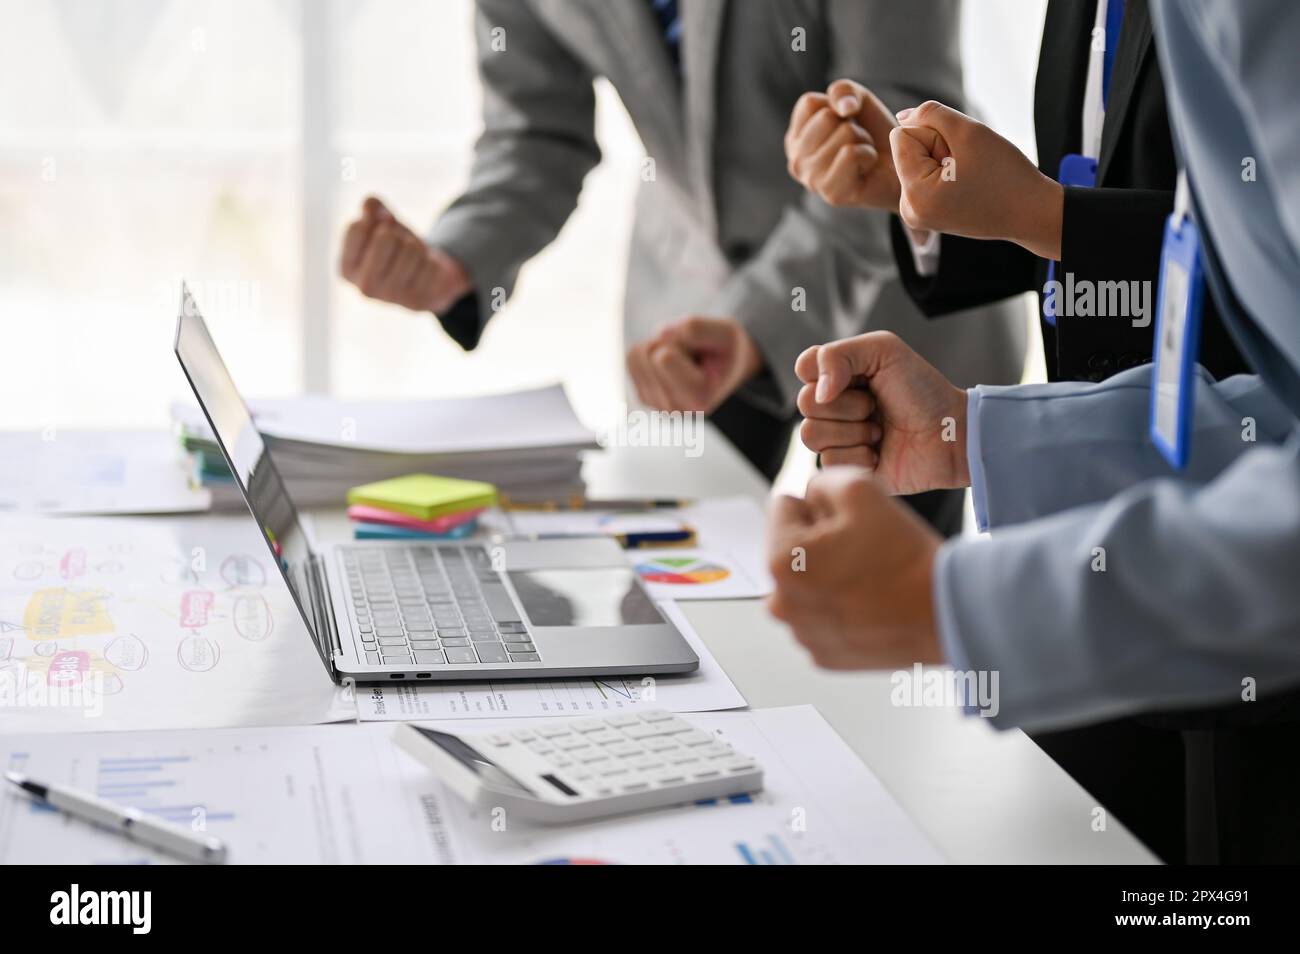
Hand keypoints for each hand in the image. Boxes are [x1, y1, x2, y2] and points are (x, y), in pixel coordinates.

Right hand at [339, 196, 470, 312]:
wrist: (428, 279)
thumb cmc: (399, 247)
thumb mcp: (383, 223)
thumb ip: (373, 209)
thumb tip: (370, 204)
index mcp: (346, 267)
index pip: (357, 226)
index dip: (376, 218)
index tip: (381, 229)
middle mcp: (363, 286)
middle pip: (386, 237)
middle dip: (399, 233)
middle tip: (401, 245)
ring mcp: (390, 297)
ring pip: (411, 249)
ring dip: (417, 247)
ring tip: (414, 258)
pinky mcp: (416, 302)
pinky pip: (431, 264)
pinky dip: (432, 261)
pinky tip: (426, 271)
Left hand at [626, 316, 764, 413]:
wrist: (729, 373)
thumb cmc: (728, 353)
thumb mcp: (727, 333)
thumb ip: (698, 328)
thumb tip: (661, 332)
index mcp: (698, 399)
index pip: (663, 356)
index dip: (681, 342)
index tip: (701, 354)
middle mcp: (674, 408)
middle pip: (645, 354)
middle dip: (668, 343)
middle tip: (693, 356)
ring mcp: (657, 405)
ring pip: (634, 356)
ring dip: (659, 347)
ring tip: (685, 360)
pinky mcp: (645, 396)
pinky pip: (631, 359)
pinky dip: (650, 354)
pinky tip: (674, 365)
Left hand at [766, 466, 942, 669]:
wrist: (942, 613)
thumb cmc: (902, 556)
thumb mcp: (859, 489)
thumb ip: (821, 482)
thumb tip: (809, 496)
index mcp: (780, 561)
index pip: (784, 508)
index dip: (819, 506)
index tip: (849, 523)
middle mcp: (782, 603)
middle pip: (792, 550)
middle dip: (819, 543)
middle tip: (864, 550)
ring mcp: (803, 633)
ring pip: (807, 585)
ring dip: (828, 576)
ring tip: (869, 578)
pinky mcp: (824, 655)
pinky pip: (823, 618)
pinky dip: (841, 609)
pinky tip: (871, 604)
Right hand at [784, 79, 900, 211]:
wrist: (899, 164)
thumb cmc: (873, 133)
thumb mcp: (856, 99)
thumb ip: (843, 90)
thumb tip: (845, 109)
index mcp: (795, 138)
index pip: (809, 103)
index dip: (835, 106)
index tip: (844, 124)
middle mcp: (796, 161)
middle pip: (826, 118)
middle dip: (851, 124)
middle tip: (856, 143)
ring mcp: (811, 180)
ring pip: (843, 134)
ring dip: (862, 140)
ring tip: (862, 155)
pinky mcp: (831, 193)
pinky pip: (851, 153)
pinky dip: (868, 153)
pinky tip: (866, 167)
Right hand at [794, 331, 968, 494]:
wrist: (950, 434)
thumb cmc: (924, 391)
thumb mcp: (884, 350)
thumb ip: (837, 355)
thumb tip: (817, 392)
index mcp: (840, 374)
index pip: (804, 367)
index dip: (825, 373)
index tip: (859, 376)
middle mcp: (834, 405)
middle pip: (804, 403)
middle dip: (847, 405)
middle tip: (876, 406)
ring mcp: (837, 437)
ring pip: (811, 434)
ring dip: (852, 432)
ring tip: (880, 431)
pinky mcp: (845, 467)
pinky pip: (828, 462)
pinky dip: (859, 457)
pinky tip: (879, 453)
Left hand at [890, 101, 1063, 259]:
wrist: (1030, 211)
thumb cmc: (1004, 173)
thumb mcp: (968, 132)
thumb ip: (929, 114)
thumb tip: (902, 118)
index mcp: (914, 195)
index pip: (901, 135)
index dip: (934, 134)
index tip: (960, 154)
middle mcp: (908, 210)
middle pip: (907, 149)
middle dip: (937, 148)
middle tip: (968, 167)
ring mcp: (916, 215)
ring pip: (917, 161)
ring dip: (942, 158)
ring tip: (968, 177)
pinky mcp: (927, 215)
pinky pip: (925, 175)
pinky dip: (945, 172)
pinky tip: (966, 185)